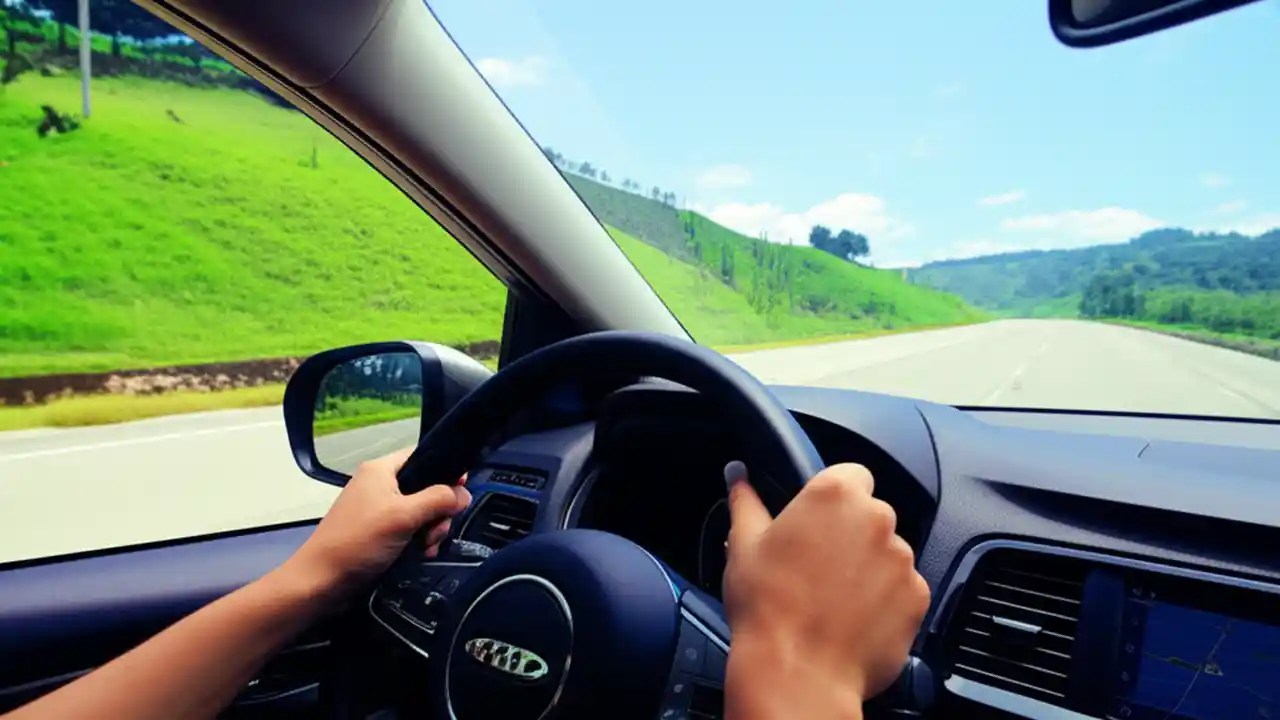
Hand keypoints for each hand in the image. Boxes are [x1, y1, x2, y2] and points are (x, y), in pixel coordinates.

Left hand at [282, 447, 470, 601]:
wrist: (322, 581)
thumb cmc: (361, 540)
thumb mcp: (404, 515)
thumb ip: (439, 499)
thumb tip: (465, 494)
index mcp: (382, 469)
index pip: (422, 455)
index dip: (445, 469)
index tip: (461, 489)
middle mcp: (381, 485)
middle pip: (427, 487)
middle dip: (439, 510)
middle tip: (436, 531)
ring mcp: (380, 510)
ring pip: (422, 512)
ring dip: (431, 530)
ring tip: (426, 548)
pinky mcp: (380, 533)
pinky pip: (410, 530)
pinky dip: (419, 541)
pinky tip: (422, 555)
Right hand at [721, 462, 929, 719]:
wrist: (798, 671)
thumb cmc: (767, 607)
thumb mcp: (744, 545)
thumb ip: (746, 501)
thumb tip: (738, 476)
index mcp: (834, 494)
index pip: (851, 474)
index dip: (834, 498)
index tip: (818, 521)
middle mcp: (876, 519)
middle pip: (871, 515)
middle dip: (850, 534)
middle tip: (817, 565)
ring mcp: (902, 559)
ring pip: (888, 553)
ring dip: (868, 568)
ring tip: (832, 599)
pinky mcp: (917, 597)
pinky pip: (903, 589)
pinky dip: (884, 600)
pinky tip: (852, 618)